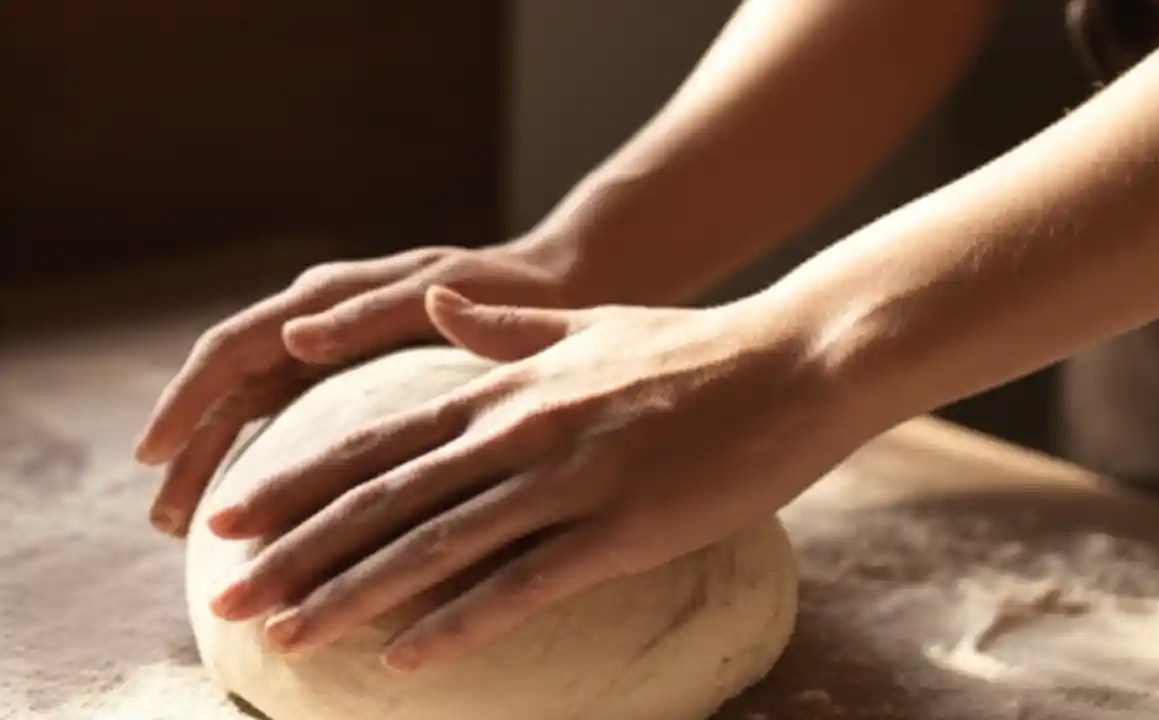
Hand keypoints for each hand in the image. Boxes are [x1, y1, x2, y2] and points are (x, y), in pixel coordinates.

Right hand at [136, 242, 569, 536]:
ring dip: (219, 463)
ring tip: (188, 529)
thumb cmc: (505, 289)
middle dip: (191, 449)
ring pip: (256, 408)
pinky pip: (294, 418)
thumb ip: (373, 313)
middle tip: (164, 521)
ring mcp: (336, 350)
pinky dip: (268, 460)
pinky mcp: (360, 376)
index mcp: (331, 297)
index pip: (236, 346)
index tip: (153, 453)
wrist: (555, 285)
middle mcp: (321, 321)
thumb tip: (294, 336)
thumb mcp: (443, 293)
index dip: (190, 400)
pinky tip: (266, 508)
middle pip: (232, 387)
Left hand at [205, 287, 855, 670]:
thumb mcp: (589, 324)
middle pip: (385, 497)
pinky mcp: (625, 528)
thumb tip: (438, 302)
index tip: (232, 513)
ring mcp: (572, 479)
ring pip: (438, 544)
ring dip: (352, 594)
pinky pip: (526, 584)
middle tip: (228, 593)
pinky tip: (406, 661)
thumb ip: (504, 323)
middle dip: (296, 547)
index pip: (378, 438)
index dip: (296, 478)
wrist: (796, 359)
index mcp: (507, 385)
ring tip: (285, 635)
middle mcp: (522, 429)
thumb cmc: (694, 348)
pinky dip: (460, 624)